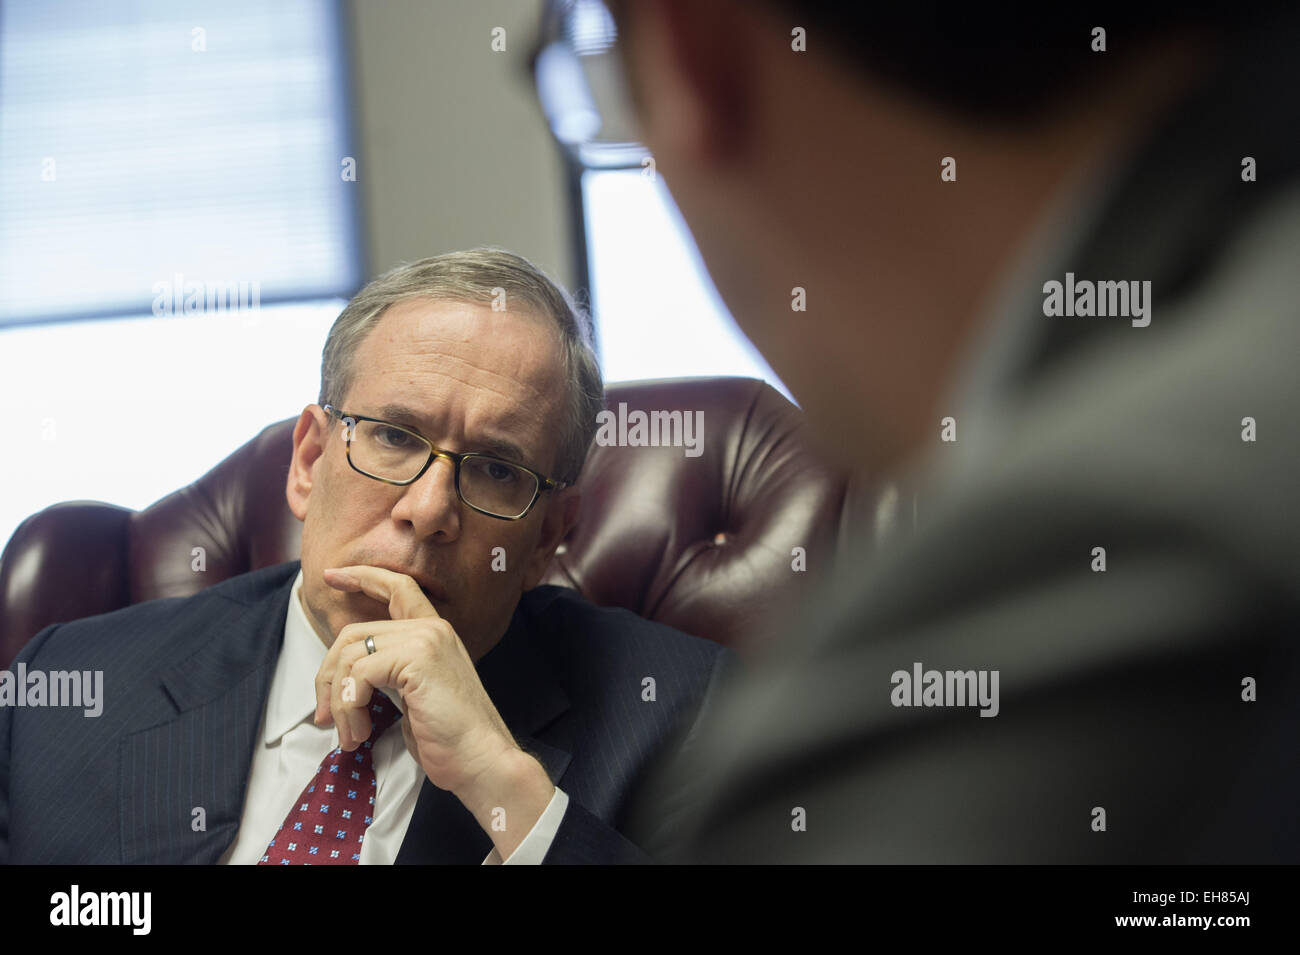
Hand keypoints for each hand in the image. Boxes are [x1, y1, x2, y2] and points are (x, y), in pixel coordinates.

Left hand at [315, 565, 554, 857]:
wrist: (481, 759)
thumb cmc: (449, 739)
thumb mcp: (415, 697)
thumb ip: (389, 674)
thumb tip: (344, 680)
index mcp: (435, 634)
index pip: (397, 587)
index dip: (362, 576)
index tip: (332, 576)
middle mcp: (431, 628)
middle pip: (353, 633)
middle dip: (328, 676)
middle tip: (324, 716)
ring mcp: (425, 640)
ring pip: (350, 656)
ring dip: (339, 702)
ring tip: (349, 734)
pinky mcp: (416, 659)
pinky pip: (358, 675)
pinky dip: (349, 707)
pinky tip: (360, 732)